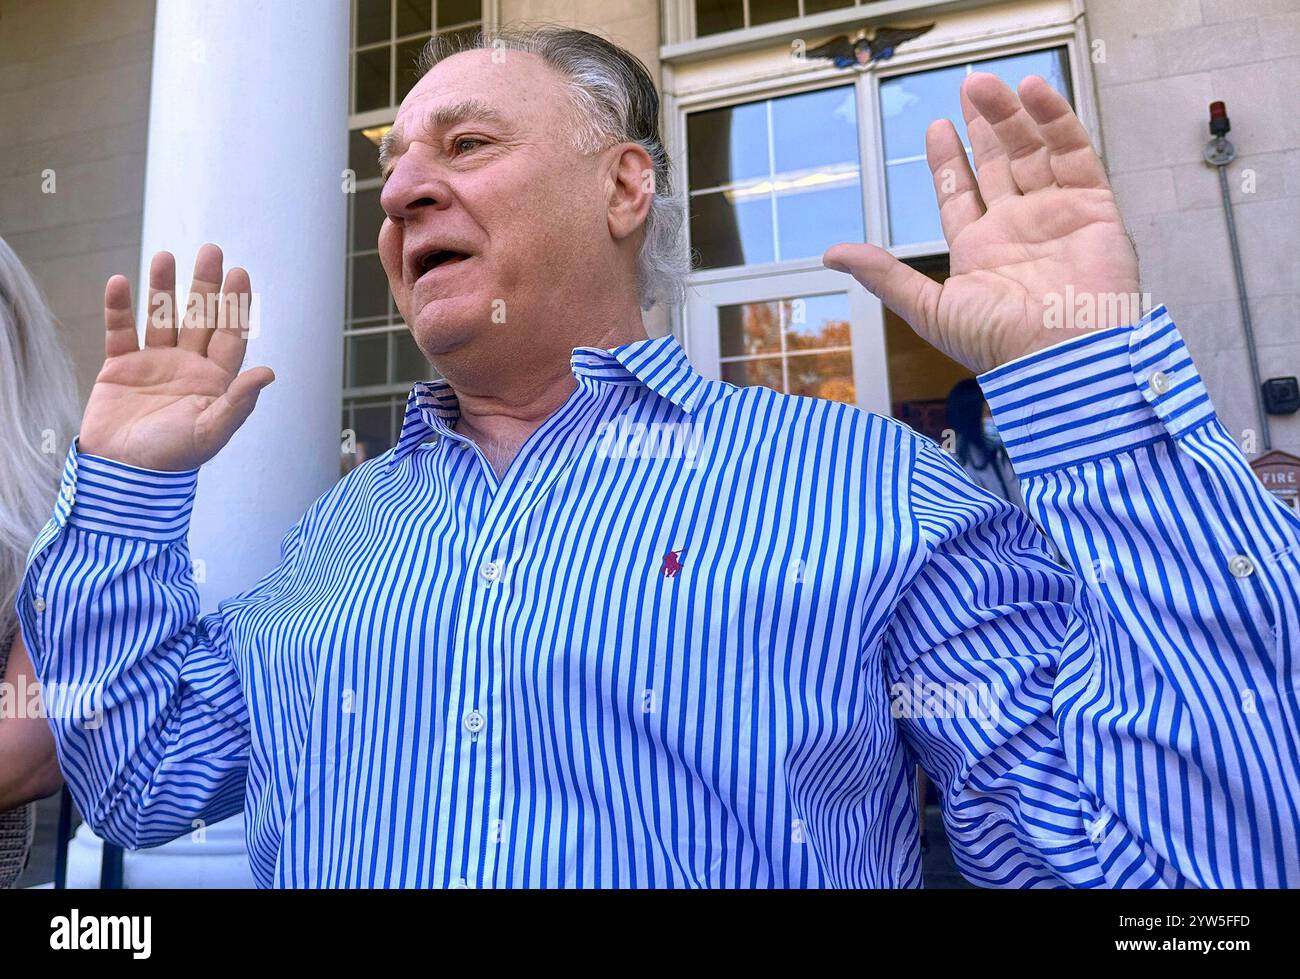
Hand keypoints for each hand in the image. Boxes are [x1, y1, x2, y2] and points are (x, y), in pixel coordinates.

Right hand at [78, 244, 273, 470]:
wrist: (122, 474)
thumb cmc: (172, 458)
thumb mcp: (211, 431)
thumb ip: (238, 402)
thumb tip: (269, 372)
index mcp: (215, 381)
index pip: (230, 335)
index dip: (236, 305)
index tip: (240, 273)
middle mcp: (188, 366)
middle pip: (200, 317)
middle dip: (205, 285)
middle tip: (211, 250)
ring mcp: (153, 364)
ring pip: (161, 317)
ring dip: (163, 288)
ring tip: (165, 255)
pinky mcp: (119, 367)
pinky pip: (120, 331)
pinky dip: (118, 308)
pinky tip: (119, 282)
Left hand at [824, 73, 1139, 373]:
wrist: (1064, 357)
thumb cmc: (999, 344)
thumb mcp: (929, 309)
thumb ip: (884, 275)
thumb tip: (832, 254)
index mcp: (979, 251)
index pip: (960, 195)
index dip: (947, 162)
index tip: (934, 128)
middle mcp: (1017, 229)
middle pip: (998, 163)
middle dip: (982, 126)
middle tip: (969, 87)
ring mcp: (1055, 215)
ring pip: (1031, 151)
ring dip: (1010, 116)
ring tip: (986, 84)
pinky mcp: (1093, 207)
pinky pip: (1075, 153)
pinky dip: (1056, 121)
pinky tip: (1034, 92)